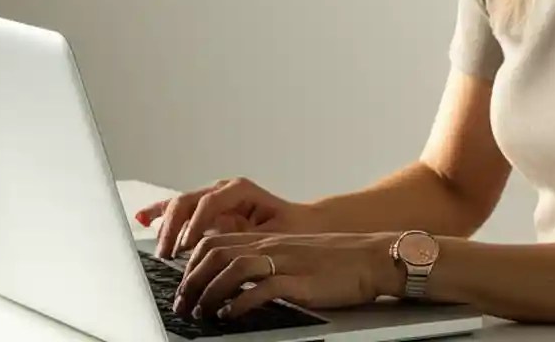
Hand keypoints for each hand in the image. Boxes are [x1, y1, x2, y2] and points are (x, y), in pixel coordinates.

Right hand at [134, 177, 319, 258]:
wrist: (302, 223)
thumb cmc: (292, 228)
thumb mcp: (272, 234)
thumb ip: (245, 237)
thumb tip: (221, 244)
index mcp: (240, 189)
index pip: (209, 202)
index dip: (195, 225)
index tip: (186, 248)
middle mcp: (223, 189)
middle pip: (188, 201)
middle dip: (174, 227)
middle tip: (167, 254)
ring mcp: (213, 196)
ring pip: (180, 204)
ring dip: (165, 224)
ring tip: (158, 248)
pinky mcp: (207, 209)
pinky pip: (180, 209)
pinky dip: (161, 213)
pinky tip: (142, 218)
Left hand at [173, 232, 404, 320]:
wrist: (372, 257)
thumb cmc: (335, 260)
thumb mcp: (292, 254)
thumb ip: (264, 262)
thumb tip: (234, 282)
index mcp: (266, 238)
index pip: (213, 241)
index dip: (190, 263)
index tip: (181, 285)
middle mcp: (270, 246)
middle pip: (215, 254)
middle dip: (190, 280)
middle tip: (182, 304)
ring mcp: (284, 261)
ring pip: (232, 269)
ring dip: (209, 292)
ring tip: (201, 312)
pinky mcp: (300, 281)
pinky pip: (262, 289)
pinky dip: (240, 302)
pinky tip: (230, 315)